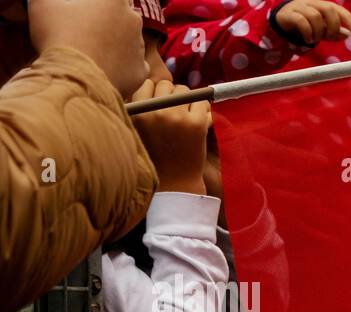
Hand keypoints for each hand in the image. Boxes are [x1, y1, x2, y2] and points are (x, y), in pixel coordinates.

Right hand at [28, 0, 146, 97]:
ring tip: (92, 52)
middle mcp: (133, 21)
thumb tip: (55, 4)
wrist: (74, 78)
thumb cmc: (58, 36)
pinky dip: (121, 68)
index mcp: (114, 0)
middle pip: (121, 18)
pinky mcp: (140, 71)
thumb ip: (52, 0)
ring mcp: (139, 47)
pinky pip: (132, 67)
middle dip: (106, 23)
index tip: (86, 12)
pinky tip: (104, 68)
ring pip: (129, 42)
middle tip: (85, 32)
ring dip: (114, 45)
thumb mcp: (43, 4)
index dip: (97, 6)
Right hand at [130, 80, 210, 194]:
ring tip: (184, 120)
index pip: (148, 84)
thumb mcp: (138, 128)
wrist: (175, 182)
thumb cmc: (155, 155)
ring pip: (185, 91)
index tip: (159, 107)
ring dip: (187, 101)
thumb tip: (154, 81)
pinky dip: (202, 110)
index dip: (155, 94)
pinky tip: (198, 123)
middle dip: (171, 96)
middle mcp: (156, 112)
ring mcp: (178, 117)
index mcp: (138, 112)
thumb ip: (142, 106)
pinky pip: (203, 102)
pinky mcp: (197, 124)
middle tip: (174, 114)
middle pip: (167, 85)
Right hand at [272, 0, 350, 44]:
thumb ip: (335, 32)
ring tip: (315, 39)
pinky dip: (307, 33)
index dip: (349, 19)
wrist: (283, 23)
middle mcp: (311, 2)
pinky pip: (301, 21)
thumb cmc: (307, 26)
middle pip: (328, 9)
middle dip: (333, 26)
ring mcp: (299, 6)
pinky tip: (307, 39)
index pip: (338, 9)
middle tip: (330, 37)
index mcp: (322, 4)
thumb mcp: (323, 30)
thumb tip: (348, 35)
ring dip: (319, 32)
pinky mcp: (289, 14)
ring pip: (315, 16)